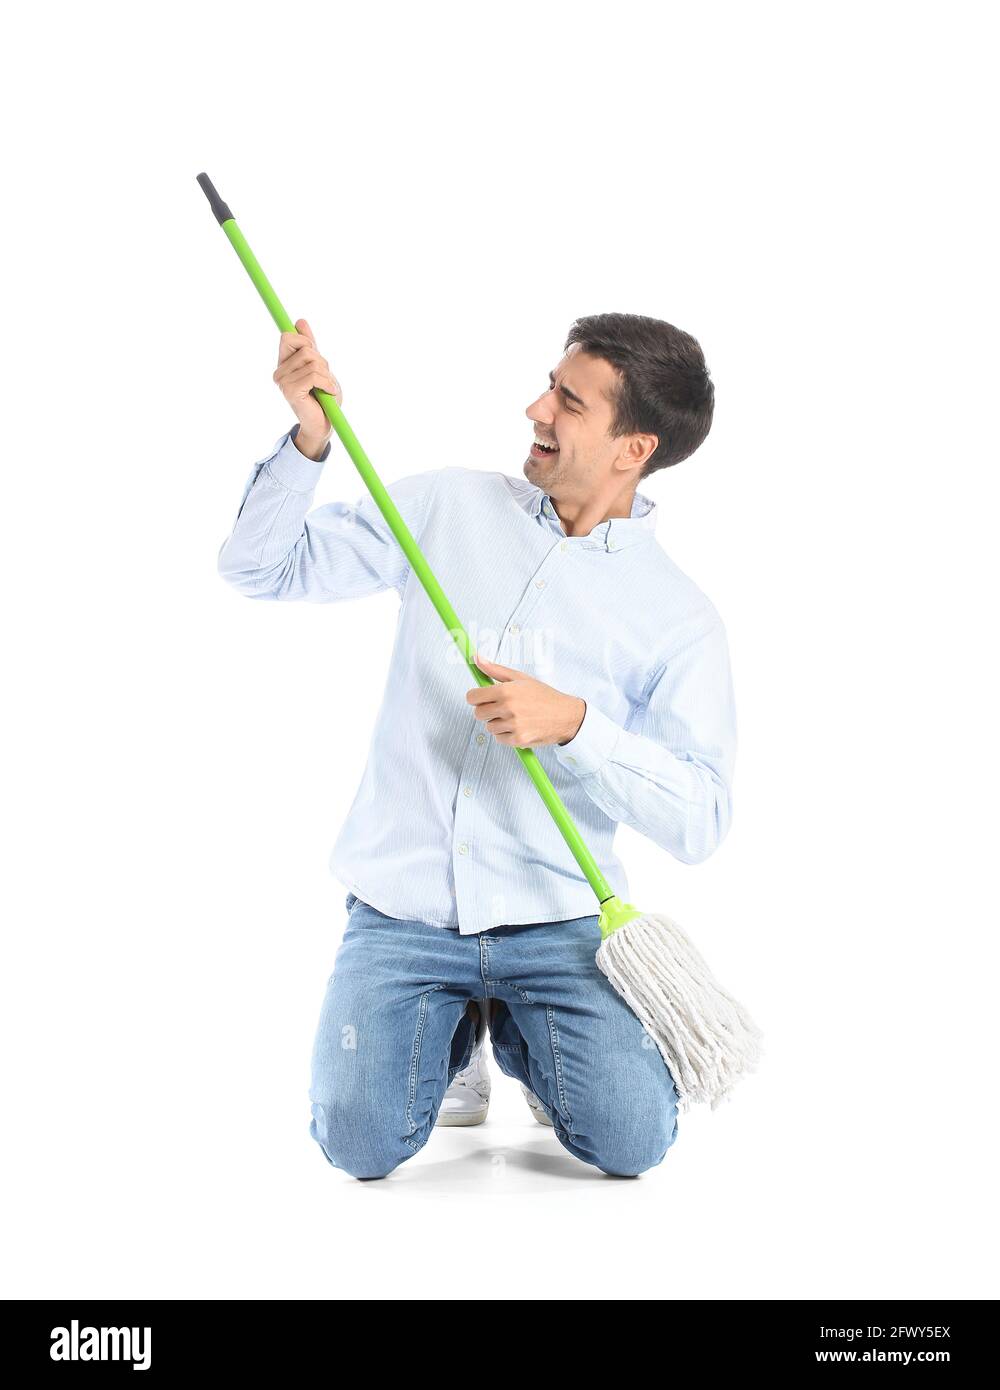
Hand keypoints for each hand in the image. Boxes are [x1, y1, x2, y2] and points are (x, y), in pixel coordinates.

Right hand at [273, 317, 341, 444]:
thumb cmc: (323, 398)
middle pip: (305, 348)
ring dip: (326, 375)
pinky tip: (328, 393)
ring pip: (312, 362)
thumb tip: (300, 321)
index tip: (316, 356)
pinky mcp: (290, 391)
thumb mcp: (319, 366)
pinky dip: (327, 383)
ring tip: (325, 388)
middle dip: (322, 361)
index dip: (306, 341)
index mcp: (284, 364)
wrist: (324, 425)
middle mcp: (279, 372)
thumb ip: (309, 346)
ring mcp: (283, 382)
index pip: (288, 336)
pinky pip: (314, 375)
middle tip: (324, 379)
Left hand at [467, 653, 585, 747]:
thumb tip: (477, 658)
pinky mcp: (518, 739)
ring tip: (514, 717)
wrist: (565, 715)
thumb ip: (495, 670)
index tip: (481, 697)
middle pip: (478, 714)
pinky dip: (506, 734)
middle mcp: (507, 708)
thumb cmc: (544, 696)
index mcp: (505, 691)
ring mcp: (513, 725)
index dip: (476, 697)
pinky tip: (518, 726)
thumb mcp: (520, 678)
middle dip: (486, 710)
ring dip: (497, 723)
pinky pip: (499, 739)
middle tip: (501, 707)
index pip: (472, 697)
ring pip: (489, 727)